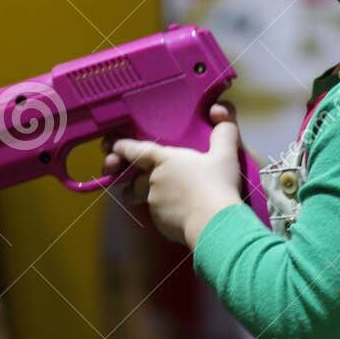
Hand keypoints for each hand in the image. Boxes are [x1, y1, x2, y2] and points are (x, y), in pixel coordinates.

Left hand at [103, 103, 245, 245]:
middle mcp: (154, 180)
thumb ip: (223, 133)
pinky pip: (155, 215)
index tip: (114, 146)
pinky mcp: (159, 222)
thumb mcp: (225, 154)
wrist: (215, 223)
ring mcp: (154, 203)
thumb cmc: (217, 184)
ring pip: (141, 198)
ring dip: (141, 197)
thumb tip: (221, 115)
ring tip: (151, 198)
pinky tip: (177, 214)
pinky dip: (162, 213)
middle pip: (135, 178)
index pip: (137, 150)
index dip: (124, 147)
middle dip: (130, 178)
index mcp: (165, 159)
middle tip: (129, 179)